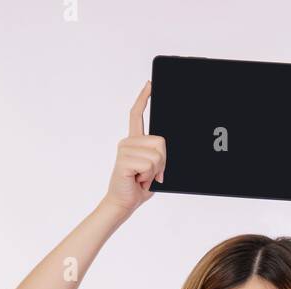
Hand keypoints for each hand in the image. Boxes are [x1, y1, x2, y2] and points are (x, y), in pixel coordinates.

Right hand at [100, 80, 166, 217]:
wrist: (124, 203)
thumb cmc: (138, 186)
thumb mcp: (154, 167)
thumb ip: (159, 154)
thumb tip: (166, 146)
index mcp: (134, 141)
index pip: (137, 114)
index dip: (144, 98)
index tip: (150, 84)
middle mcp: (127, 142)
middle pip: (160, 141)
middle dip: (163, 161)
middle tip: (152, 173)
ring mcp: (124, 149)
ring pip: (157, 154)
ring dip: (155, 171)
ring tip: (142, 177)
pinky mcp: (124, 159)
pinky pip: (150, 164)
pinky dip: (149, 176)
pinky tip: (137, 179)